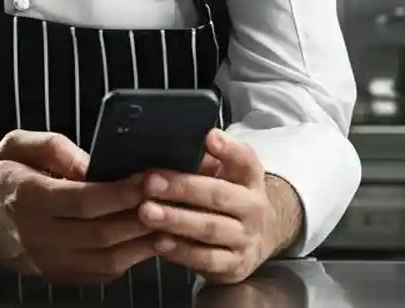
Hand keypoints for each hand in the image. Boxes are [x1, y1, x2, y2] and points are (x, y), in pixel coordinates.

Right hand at [0, 130, 158, 283]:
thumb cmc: (1, 178)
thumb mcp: (17, 145)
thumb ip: (54, 147)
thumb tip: (94, 163)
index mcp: (26, 198)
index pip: (82, 201)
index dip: (120, 192)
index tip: (150, 178)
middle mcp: (36, 236)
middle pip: (100, 234)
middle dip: (142, 216)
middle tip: (172, 197)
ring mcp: (48, 261)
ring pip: (107, 259)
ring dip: (144, 241)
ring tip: (171, 219)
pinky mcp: (59, 275)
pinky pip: (103, 272)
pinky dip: (132, 257)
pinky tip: (150, 238)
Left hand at [136, 129, 301, 284]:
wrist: (258, 240)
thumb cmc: (230, 199)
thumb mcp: (228, 174)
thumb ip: (208, 158)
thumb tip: (183, 140)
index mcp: (251, 179)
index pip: (246, 160)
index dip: (230, 148)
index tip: (209, 138)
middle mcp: (254, 208)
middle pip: (219, 195)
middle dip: (183, 188)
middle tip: (150, 182)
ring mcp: (246, 239)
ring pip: (210, 229)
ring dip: (176, 220)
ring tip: (146, 211)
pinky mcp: (234, 266)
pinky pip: (206, 259)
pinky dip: (181, 251)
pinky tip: (159, 242)